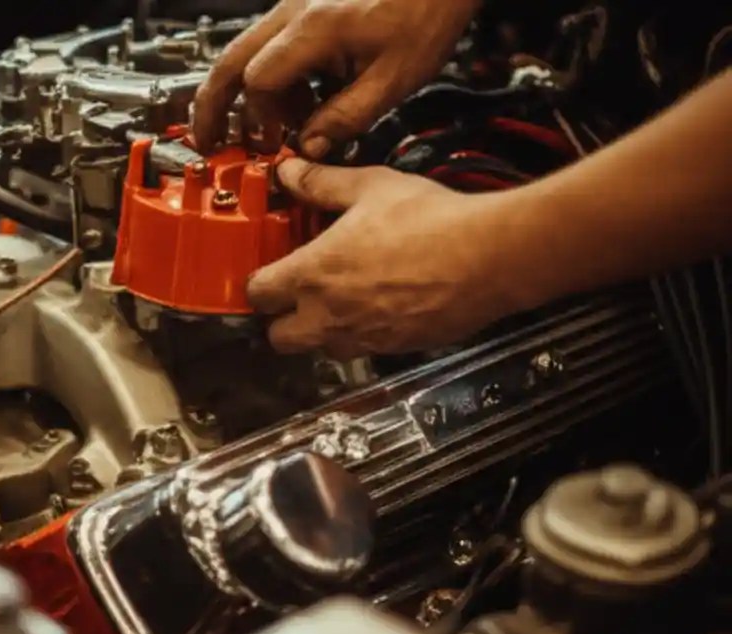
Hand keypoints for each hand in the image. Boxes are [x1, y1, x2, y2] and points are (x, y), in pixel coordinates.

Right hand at [193, 0, 480, 156]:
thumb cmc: (427, 11)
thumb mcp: (394, 79)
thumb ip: (346, 118)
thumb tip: (309, 149)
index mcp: (314, 29)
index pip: (259, 82)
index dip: (262, 118)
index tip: (276, 142)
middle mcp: (293, 11)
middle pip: (228, 61)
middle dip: (211, 106)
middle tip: (206, 140)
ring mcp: (294, 5)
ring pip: (245, 53)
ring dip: (246, 94)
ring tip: (266, 128)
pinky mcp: (305, 6)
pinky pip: (270, 45)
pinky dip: (271, 76)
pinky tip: (299, 98)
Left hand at [248, 158, 518, 356]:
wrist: (489, 258)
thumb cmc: (431, 221)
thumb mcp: (369, 187)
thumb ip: (322, 183)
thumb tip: (290, 171)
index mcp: (313, 275)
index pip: (256, 294)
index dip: (258, 282)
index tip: (268, 269)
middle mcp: (329, 316)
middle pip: (278, 338)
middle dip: (281, 319)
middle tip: (297, 291)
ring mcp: (361, 338)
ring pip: (319, 348)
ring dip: (319, 329)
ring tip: (340, 297)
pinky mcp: (394, 349)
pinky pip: (361, 350)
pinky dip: (359, 334)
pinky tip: (379, 302)